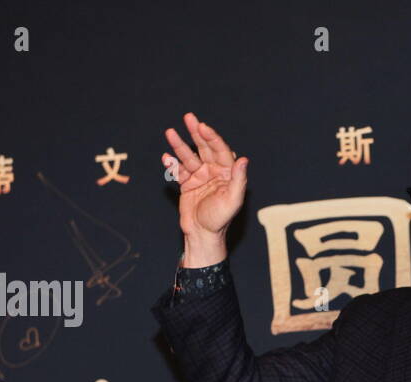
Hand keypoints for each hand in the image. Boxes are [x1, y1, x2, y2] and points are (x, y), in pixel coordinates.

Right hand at [162, 112, 247, 264]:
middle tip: (188, 117)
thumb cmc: (220, 220)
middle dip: (196, 133)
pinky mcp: (187, 184)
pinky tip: (166, 157)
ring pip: (188, 157)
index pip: (220, 150)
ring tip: (170, 132)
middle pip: (204, 148)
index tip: (202, 127)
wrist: (202, 235)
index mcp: (227, 174)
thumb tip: (243, 159)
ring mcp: (199, 177)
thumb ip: (238, 179)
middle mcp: (213, 172)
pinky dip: (172, 164)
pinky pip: (178, 171)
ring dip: (179, 145)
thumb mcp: (233, 200)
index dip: (212, 138)